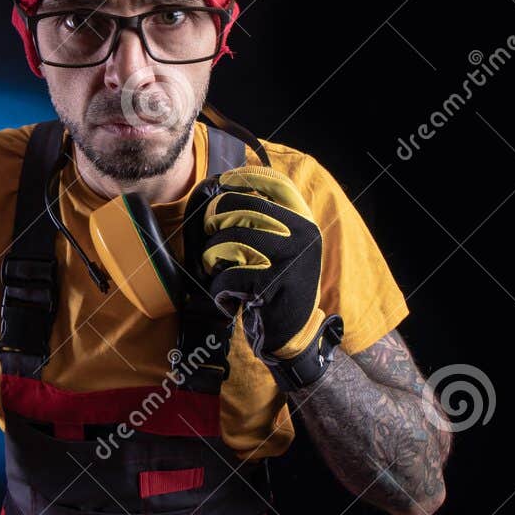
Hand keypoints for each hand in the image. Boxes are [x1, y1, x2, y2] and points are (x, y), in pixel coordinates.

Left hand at [196, 167, 326, 361]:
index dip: (242, 178)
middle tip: (210, 242)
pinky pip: (227, 275)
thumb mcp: (281, 249)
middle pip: (239, 207)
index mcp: (303, 222)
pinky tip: (230, 300)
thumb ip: (262, 221)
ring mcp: (291, 258)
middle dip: (213, 223)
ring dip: (211, 260)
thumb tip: (219, 190)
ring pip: (228, 240)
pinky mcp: (274, 284)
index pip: (274, 182)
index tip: (220, 184)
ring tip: (219, 274)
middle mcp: (302, 235)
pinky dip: (219, 290)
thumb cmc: (275, 288)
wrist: (293, 336)